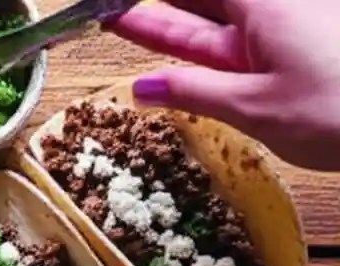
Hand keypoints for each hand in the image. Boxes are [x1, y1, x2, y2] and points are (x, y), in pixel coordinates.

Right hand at [108, 0, 339, 170]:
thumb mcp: (256, 108)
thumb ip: (194, 92)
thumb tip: (141, 86)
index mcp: (262, 6)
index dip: (144, 1)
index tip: (108, 9)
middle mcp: (275, 9)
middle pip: (203, 0)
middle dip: (155, 8)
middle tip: (108, 14)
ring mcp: (291, 29)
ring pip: (219, 21)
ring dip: (174, 26)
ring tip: (122, 22)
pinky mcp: (304, 52)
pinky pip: (241, 42)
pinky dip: (205, 51)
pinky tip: (180, 62)